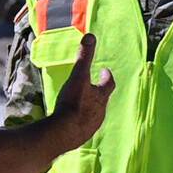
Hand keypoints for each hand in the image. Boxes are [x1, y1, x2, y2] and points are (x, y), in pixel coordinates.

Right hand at [52, 32, 114, 148]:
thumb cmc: (72, 103)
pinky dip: (80, 122)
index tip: (104, 71)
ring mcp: (92, 125)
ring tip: (82, 104)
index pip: (109, 83)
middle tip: (93, 87)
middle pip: (103, 99)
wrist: (63, 133)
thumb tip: (90, 36)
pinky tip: (73, 122)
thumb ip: (84, 57)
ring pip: (95, 114)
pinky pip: (84, 127)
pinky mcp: (82, 136)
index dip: (107, 76)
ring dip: (90, 108)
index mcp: (101, 96)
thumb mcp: (77, 76)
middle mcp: (100, 112)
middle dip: (99, 92)